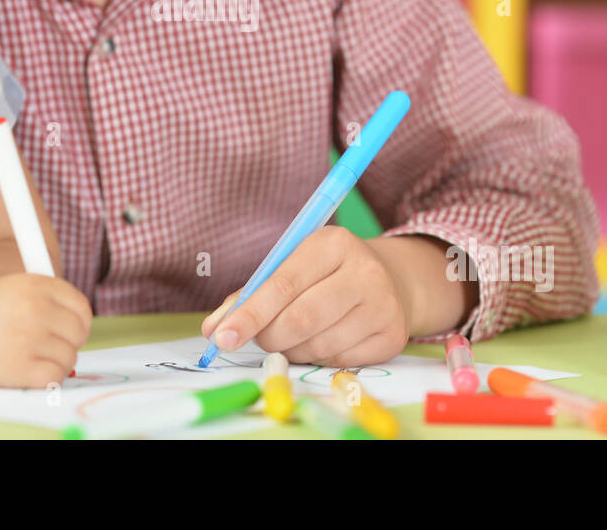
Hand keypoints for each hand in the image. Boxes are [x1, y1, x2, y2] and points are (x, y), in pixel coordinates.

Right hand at [0, 272, 91, 387]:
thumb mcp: (9, 289)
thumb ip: (44, 297)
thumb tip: (81, 320)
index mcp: (33, 284)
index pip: (80, 305)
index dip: (78, 321)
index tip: (68, 330)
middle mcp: (34, 308)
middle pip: (79, 331)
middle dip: (68, 342)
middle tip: (49, 347)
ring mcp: (28, 338)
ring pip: (69, 356)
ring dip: (55, 361)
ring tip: (30, 357)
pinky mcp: (20, 368)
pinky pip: (55, 377)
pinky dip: (47, 378)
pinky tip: (29, 372)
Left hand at [200, 227, 417, 366]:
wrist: (389, 280)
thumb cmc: (325, 274)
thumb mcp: (292, 266)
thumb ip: (251, 294)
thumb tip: (214, 328)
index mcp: (333, 243)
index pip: (283, 284)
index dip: (249, 314)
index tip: (221, 337)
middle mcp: (364, 271)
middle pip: (300, 320)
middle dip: (268, 337)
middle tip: (259, 340)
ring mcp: (382, 305)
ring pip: (317, 346)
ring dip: (293, 350)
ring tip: (294, 336)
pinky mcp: (392, 337)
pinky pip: (339, 362)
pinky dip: (319, 359)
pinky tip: (323, 340)